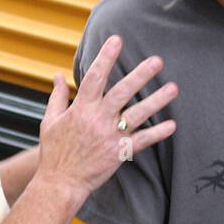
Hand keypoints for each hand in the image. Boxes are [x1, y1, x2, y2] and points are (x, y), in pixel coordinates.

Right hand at [37, 35, 176, 200]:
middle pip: (121, 92)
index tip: (117, 39)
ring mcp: (109, 136)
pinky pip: (142, 141)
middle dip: (140, 75)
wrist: (59, 183)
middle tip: (158, 60)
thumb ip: (57, 96)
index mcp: (80, 109)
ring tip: (174, 88)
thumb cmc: (55, 152)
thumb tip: (57, 75)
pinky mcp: (119, 153)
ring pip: (137, 114)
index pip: (94, 77)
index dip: (105, 57)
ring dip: (156, 101)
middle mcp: (97, 119)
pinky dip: (157, 133)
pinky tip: (173, 125)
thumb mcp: (49, 121)